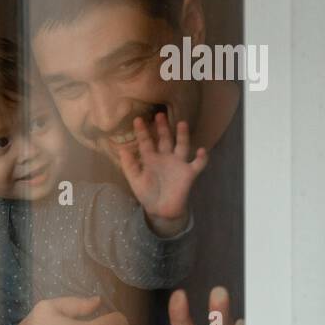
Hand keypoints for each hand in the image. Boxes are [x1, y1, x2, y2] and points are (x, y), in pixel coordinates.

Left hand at [116, 113, 207, 233]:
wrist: (161, 210)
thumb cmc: (148, 194)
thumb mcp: (135, 180)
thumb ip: (129, 165)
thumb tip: (122, 149)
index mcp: (151, 159)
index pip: (146, 142)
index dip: (142, 132)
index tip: (137, 120)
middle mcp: (166, 158)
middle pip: (165, 139)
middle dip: (163, 128)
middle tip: (160, 114)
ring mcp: (178, 164)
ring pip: (182, 146)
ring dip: (182, 135)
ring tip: (181, 123)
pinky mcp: (189, 173)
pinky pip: (198, 164)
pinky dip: (202, 158)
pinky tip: (202, 150)